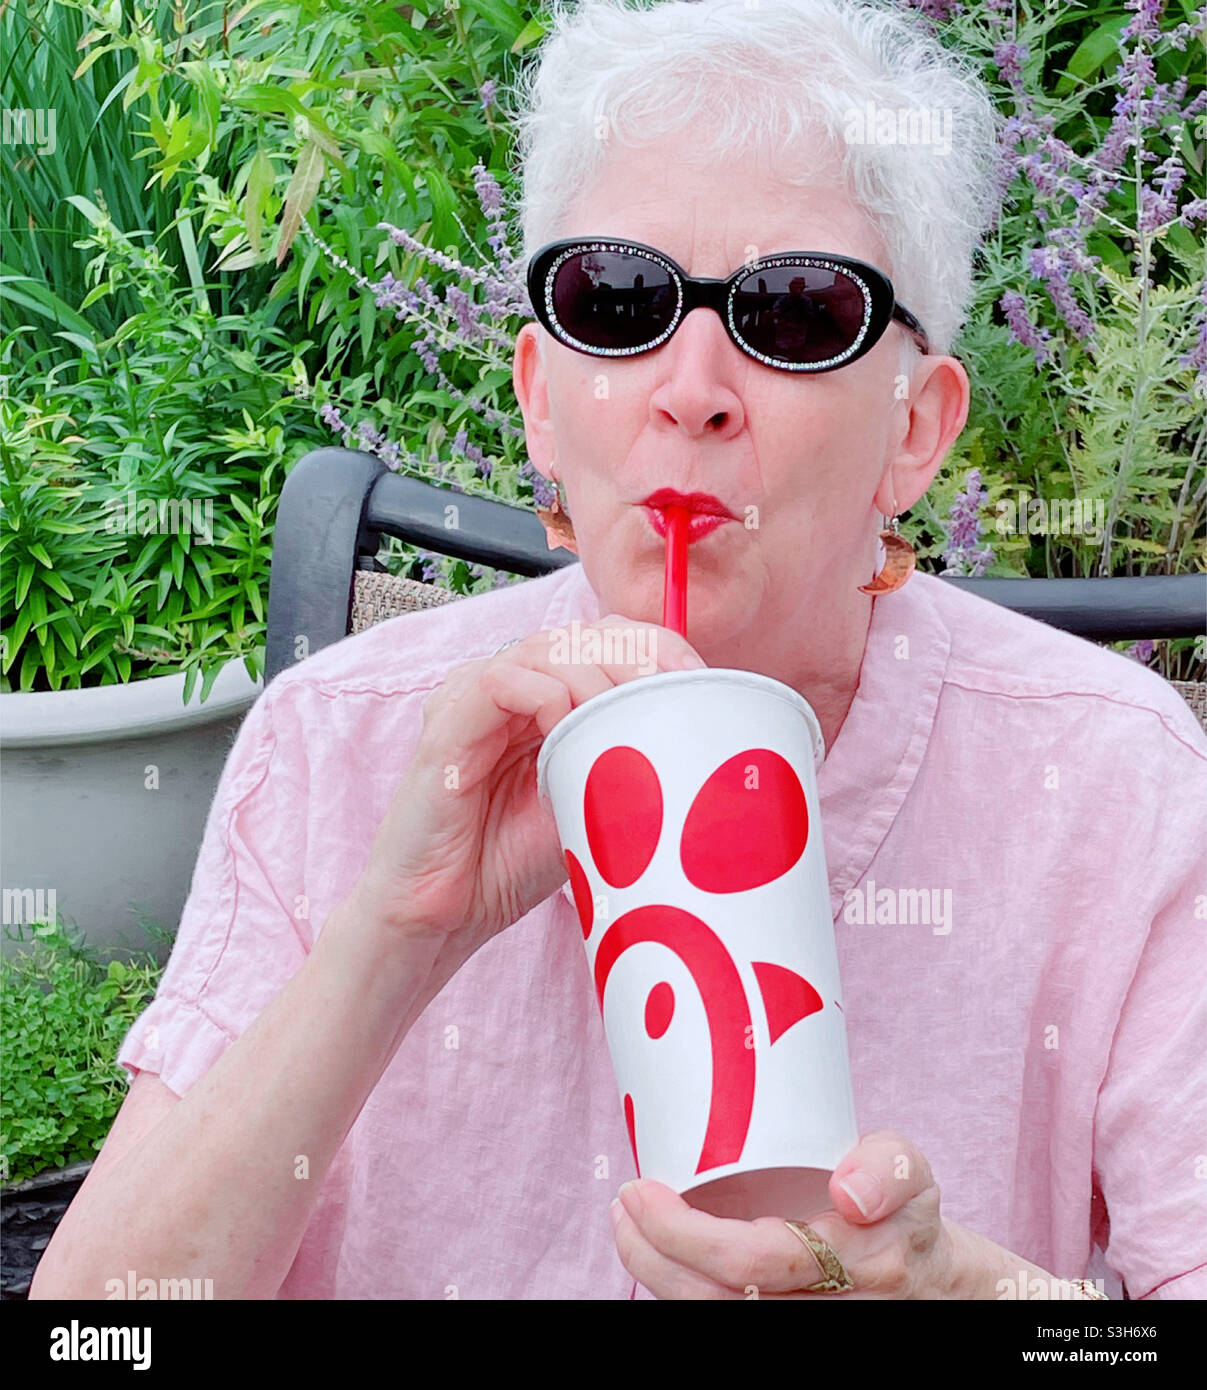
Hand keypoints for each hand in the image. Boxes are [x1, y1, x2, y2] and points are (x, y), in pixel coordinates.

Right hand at [351, 614, 704, 975]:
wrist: (441, 918)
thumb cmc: (506, 864)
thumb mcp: (589, 806)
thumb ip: (626, 764)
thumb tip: (697, 748)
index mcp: (543, 695)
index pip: (608, 639)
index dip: (657, 649)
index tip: (699, 685)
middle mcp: (508, 685)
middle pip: (584, 633)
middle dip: (638, 658)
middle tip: (673, 696)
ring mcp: (472, 699)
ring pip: (547, 649)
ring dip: (599, 678)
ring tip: (626, 721)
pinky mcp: (446, 724)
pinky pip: (500, 682)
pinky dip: (546, 697)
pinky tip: (568, 731)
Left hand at [610, 1129, 966, 1299]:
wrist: (932, 1284)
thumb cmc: (906, 1216)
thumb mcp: (910, 1173)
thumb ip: (887, 1170)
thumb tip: (847, 1192)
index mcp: (854, 1263)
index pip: (755, 1260)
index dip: (685, 1233)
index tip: (642, 1191)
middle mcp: (824, 1308)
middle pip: (716, 1300)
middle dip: (652, 1255)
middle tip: (623, 1205)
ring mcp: (802, 1326)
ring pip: (711, 1317)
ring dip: (655, 1275)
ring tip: (627, 1227)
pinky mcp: (782, 1326)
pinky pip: (718, 1319)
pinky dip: (677, 1292)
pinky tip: (655, 1257)